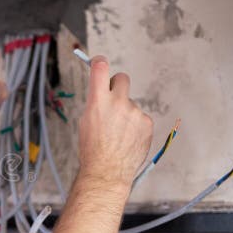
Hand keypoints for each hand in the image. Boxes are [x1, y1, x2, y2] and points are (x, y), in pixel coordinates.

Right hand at [78, 56, 153, 187]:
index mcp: (98, 101)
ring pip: (130, 104)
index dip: (99, 61)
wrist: (107, 170)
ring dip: (126, 113)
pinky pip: (140, 117)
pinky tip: (127, 138)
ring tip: (118, 133)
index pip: (101, 68)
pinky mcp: (147, 122)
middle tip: (113, 98)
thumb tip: (102, 94)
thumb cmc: (92, 149)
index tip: (99, 62)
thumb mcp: (86, 121)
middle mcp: (118, 103)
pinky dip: (134, 125)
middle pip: (122, 78)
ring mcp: (135, 112)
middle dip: (117, 85)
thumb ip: (96, 103)